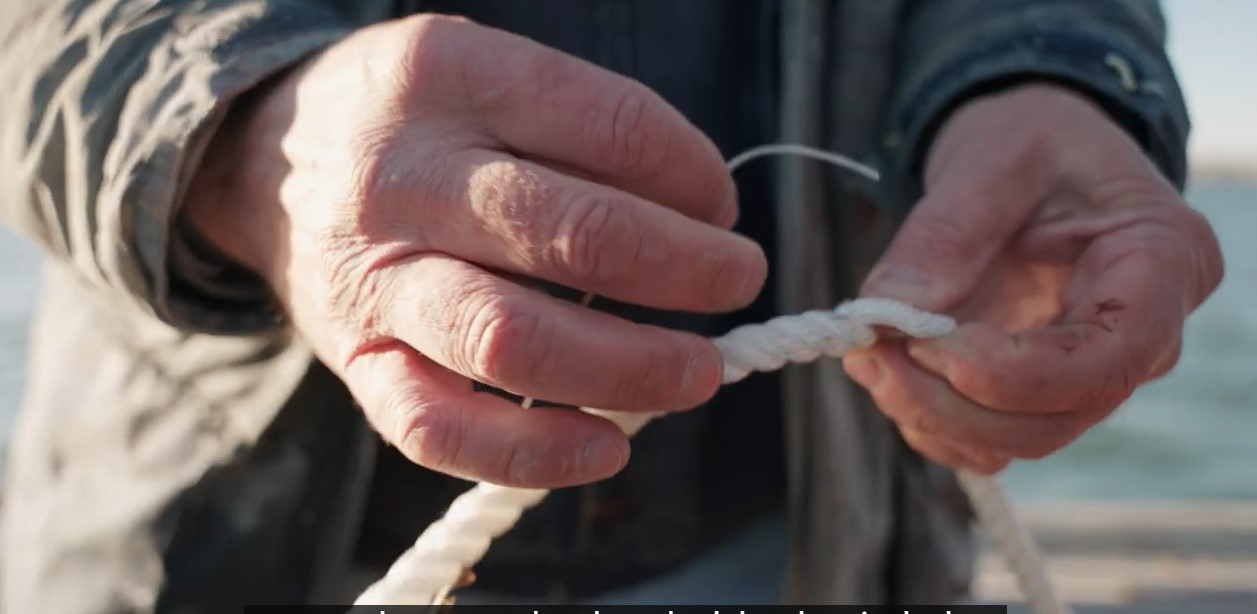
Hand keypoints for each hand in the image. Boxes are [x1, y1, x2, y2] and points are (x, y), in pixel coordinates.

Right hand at [185, 15, 765, 486]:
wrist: (262, 163)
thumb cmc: (410, 121)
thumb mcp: (482, 72)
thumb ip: (582, 125)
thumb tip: (702, 212)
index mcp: (450, 78)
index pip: (608, 123)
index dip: (689, 172)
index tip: (721, 206)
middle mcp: (404, 177)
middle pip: (571, 235)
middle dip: (684, 269)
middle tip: (739, 281)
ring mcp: (375, 278)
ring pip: (512, 339)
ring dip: (628, 366)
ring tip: (697, 372)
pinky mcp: (356, 360)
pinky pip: (439, 427)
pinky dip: (533, 453)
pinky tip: (607, 447)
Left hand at [842, 84, 1222, 473]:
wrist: (1032, 156)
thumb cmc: (1032, 138)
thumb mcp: (992, 156)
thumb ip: (944, 232)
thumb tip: (888, 313)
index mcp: (1162, 260)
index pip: (1112, 354)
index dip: (1019, 374)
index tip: (930, 351)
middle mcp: (1141, 334)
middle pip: (1060, 413)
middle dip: (953, 402)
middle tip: (870, 356)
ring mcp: (1091, 371)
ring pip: (1020, 438)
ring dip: (931, 416)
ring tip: (866, 357)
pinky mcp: (1040, 391)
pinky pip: (990, 436)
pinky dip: (930, 420)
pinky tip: (885, 372)